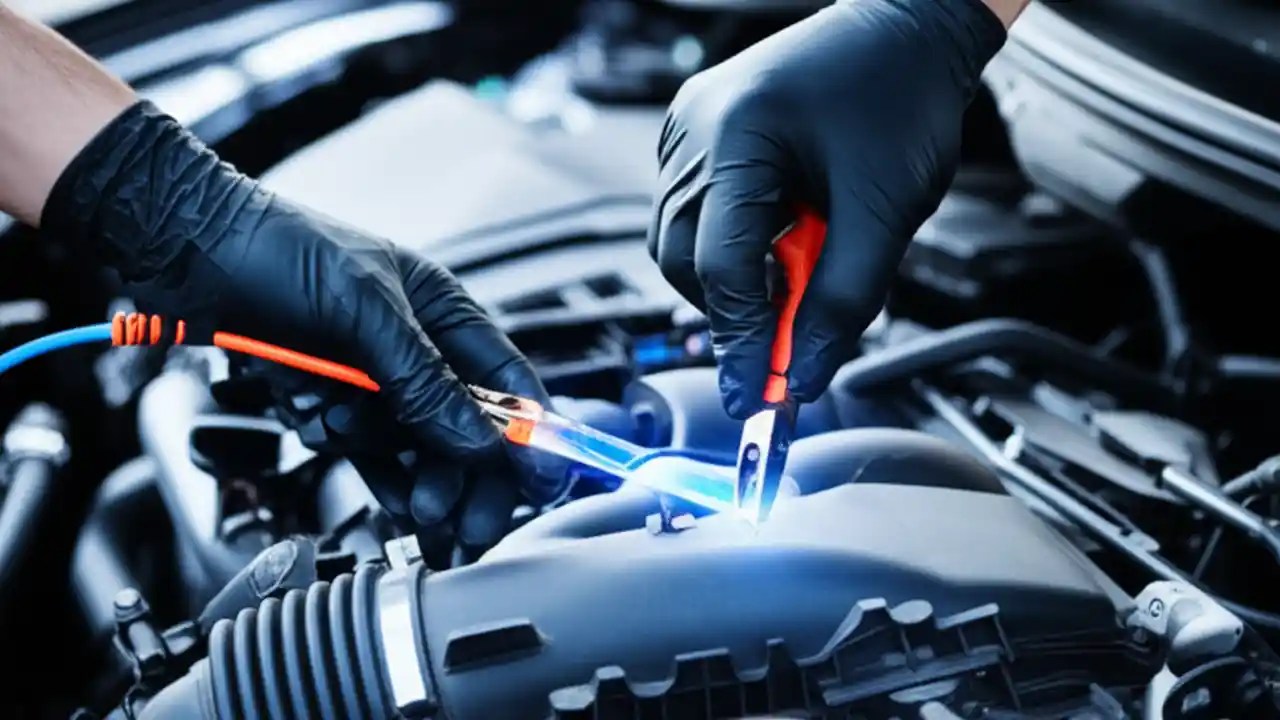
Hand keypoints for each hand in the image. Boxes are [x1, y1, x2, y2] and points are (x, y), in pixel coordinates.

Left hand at [42, 101, 555, 554]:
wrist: (185, 248)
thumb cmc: (277, 249)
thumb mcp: (362, 309)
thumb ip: (423, 377)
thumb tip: (480, 436)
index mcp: (445, 313)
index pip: (509, 384)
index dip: (529, 435)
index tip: (537, 484)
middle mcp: (419, 349)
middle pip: (467, 430)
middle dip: (466, 476)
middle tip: (458, 516)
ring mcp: (375, 378)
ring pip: (416, 448)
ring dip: (411, 473)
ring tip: (409, 500)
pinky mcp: (334, 400)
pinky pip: (366, 451)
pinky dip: (362, 460)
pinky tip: (354, 460)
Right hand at [649, 0, 1005, 417]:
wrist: (905, 30)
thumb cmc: (902, 100)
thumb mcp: (886, 212)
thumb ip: (844, 299)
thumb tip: (801, 373)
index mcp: (738, 135)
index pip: (720, 265)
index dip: (740, 339)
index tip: (756, 396)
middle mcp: (696, 129)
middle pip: (684, 259)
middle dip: (735, 307)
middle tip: (790, 332)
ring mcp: (688, 129)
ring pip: (681, 241)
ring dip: (734, 276)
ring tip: (800, 265)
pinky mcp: (696, 135)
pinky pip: (694, 211)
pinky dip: (733, 243)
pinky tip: (782, 234)